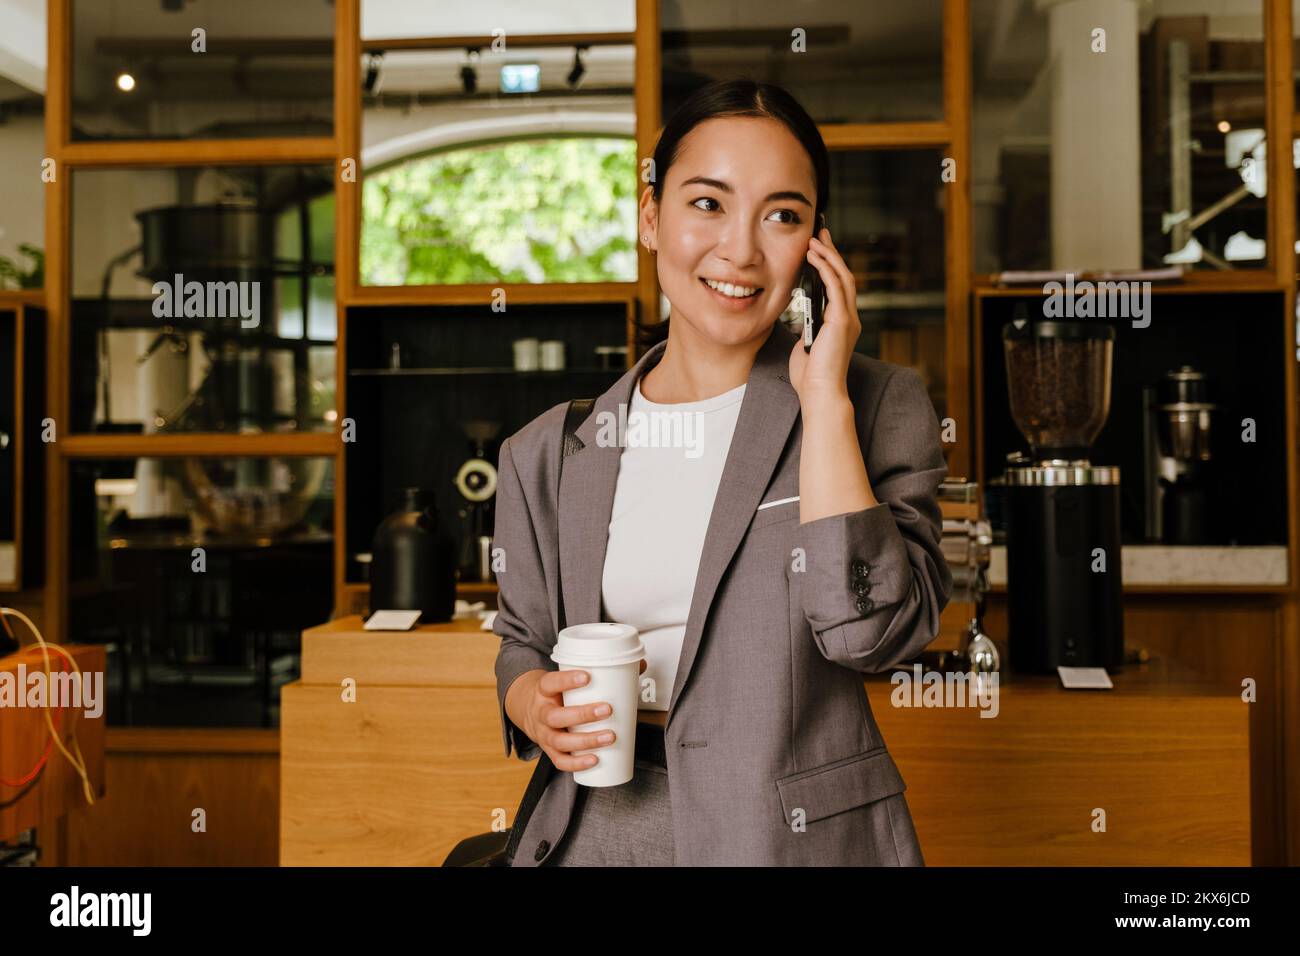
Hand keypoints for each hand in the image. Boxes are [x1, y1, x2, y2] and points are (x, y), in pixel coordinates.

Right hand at [513, 660, 647, 771]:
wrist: (528, 709)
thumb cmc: (557, 692)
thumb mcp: (568, 678)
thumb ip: (600, 672)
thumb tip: (639, 665)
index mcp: (543, 690)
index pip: (551, 683)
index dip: (567, 680)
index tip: (587, 677)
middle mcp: (540, 713)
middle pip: (556, 716)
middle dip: (583, 714)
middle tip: (608, 709)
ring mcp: (543, 734)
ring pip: (559, 741)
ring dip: (586, 741)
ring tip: (610, 736)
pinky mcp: (548, 750)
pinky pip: (560, 761)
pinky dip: (577, 763)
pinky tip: (595, 759)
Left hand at [787, 225, 860, 405]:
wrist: (819, 393)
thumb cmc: (810, 377)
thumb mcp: (805, 346)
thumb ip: (806, 330)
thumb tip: (799, 320)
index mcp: (841, 324)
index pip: (838, 288)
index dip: (830, 266)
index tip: (818, 249)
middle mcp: (849, 318)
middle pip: (844, 276)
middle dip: (832, 253)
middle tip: (820, 233)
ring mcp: (848, 318)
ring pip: (843, 277)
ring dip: (829, 256)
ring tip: (815, 239)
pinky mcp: (843, 321)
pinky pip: (836, 287)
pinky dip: (826, 268)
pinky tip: (814, 256)